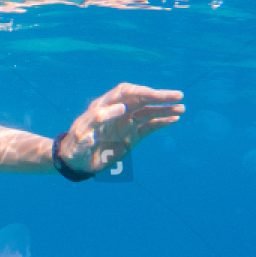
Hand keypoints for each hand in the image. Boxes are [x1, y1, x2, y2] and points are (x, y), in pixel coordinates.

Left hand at [58, 83, 183, 173]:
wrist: (76, 164)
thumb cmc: (74, 148)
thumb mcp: (80, 137)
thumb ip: (95, 122)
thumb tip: (120, 108)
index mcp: (103, 106)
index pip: (123, 92)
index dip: (137, 93)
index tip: (147, 98)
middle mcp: (117, 112)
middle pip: (140, 98)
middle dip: (158, 96)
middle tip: (177, 95)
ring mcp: (125, 123)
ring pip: (148, 111)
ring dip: (164, 109)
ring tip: (181, 108)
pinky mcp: (132, 136)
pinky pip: (149, 126)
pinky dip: (162, 122)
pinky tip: (174, 119)